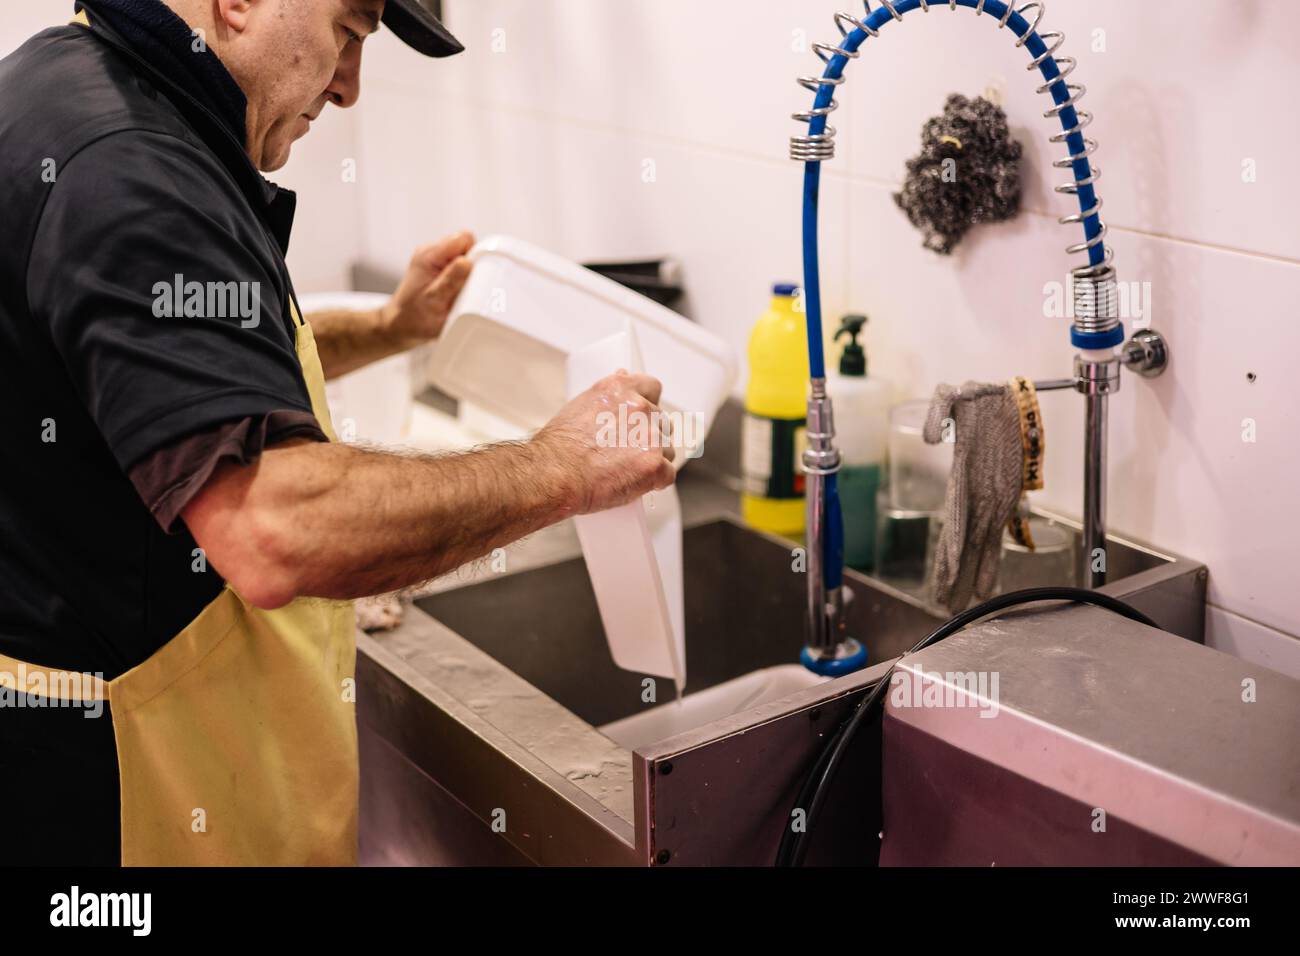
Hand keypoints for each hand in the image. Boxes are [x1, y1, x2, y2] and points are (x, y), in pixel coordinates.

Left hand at [380, 231, 474, 346]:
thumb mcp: (434, 300)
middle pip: (467, 246)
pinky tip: (456, 294)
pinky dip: (464, 281)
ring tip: (458, 294)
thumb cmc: (414, 317)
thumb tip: (467, 262)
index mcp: (429, 255)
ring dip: (469, 276)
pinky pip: (462, 268)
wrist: (401, 325)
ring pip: (466, 258)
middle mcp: (432, 253)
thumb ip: (451, 281)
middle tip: (465, 289)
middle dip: (473, 267)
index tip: (475, 276)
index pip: (464, 238)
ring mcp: (436, 261)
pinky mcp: (440, 270)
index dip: (475, 255)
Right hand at [532, 370, 675, 515]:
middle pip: (662, 421)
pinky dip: (656, 481)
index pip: (652, 388)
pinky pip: (668, 473)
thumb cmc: (559, 447)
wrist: (554, 474)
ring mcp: (650, 437)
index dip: (649, 404)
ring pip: (667, 449)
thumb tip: (623, 376)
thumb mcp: (580, 405)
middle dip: (650, 436)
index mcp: (620, 389)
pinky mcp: (655, 465)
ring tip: (627, 469)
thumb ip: (608, 395)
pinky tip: (637, 483)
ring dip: (654, 459)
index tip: (643, 416)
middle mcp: (639, 408)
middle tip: (629, 451)